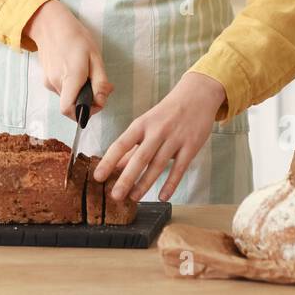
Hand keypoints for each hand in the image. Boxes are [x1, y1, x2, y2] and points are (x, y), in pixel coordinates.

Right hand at [22, 0, 112, 120]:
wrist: (51, 25)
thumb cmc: (76, 38)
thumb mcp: (95, 57)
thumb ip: (100, 82)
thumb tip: (101, 101)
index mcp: (70, 77)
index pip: (69, 109)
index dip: (85, 113)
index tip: (97, 102)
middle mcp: (56, 83)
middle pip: (72, 105)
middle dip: (87, 100)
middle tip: (96, 83)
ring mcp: (49, 82)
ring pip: (67, 98)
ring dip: (79, 92)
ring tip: (85, 72)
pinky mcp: (46, 79)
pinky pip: (62, 90)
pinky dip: (71, 86)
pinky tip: (74, 69)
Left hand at [92, 71, 227, 201]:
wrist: (197, 96)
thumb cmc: (167, 112)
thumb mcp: (146, 123)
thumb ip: (132, 145)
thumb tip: (116, 166)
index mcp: (141, 124)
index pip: (121, 144)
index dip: (108, 161)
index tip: (98, 176)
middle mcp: (156, 131)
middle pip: (139, 158)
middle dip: (126, 178)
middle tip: (115, 196)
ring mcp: (174, 139)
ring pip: (158, 165)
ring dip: (145, 183)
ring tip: (134, 198)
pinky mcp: (191, 146)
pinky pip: (179, 168)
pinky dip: (171, 183)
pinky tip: (162, 196)